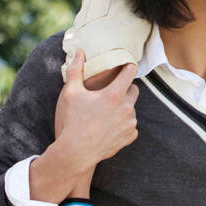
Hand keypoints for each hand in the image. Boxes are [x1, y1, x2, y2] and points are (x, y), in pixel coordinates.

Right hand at [54, 50, 139, 169]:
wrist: (76, 152)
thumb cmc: (73, 121)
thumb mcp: (71, 93)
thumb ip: (76, 70)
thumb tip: (81, 53)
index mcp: (115, 94)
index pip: (130, 71)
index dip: (127, 67)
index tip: (123, 67)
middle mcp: (127, 107)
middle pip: (134, 89)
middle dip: (125, 88)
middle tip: (110, 93)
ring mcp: (130, 122)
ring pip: (132, 108)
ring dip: (123, 107)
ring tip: (107, 113)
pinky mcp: (130, 136)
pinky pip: (131, 124)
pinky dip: (123, 124)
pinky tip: (110, 126)